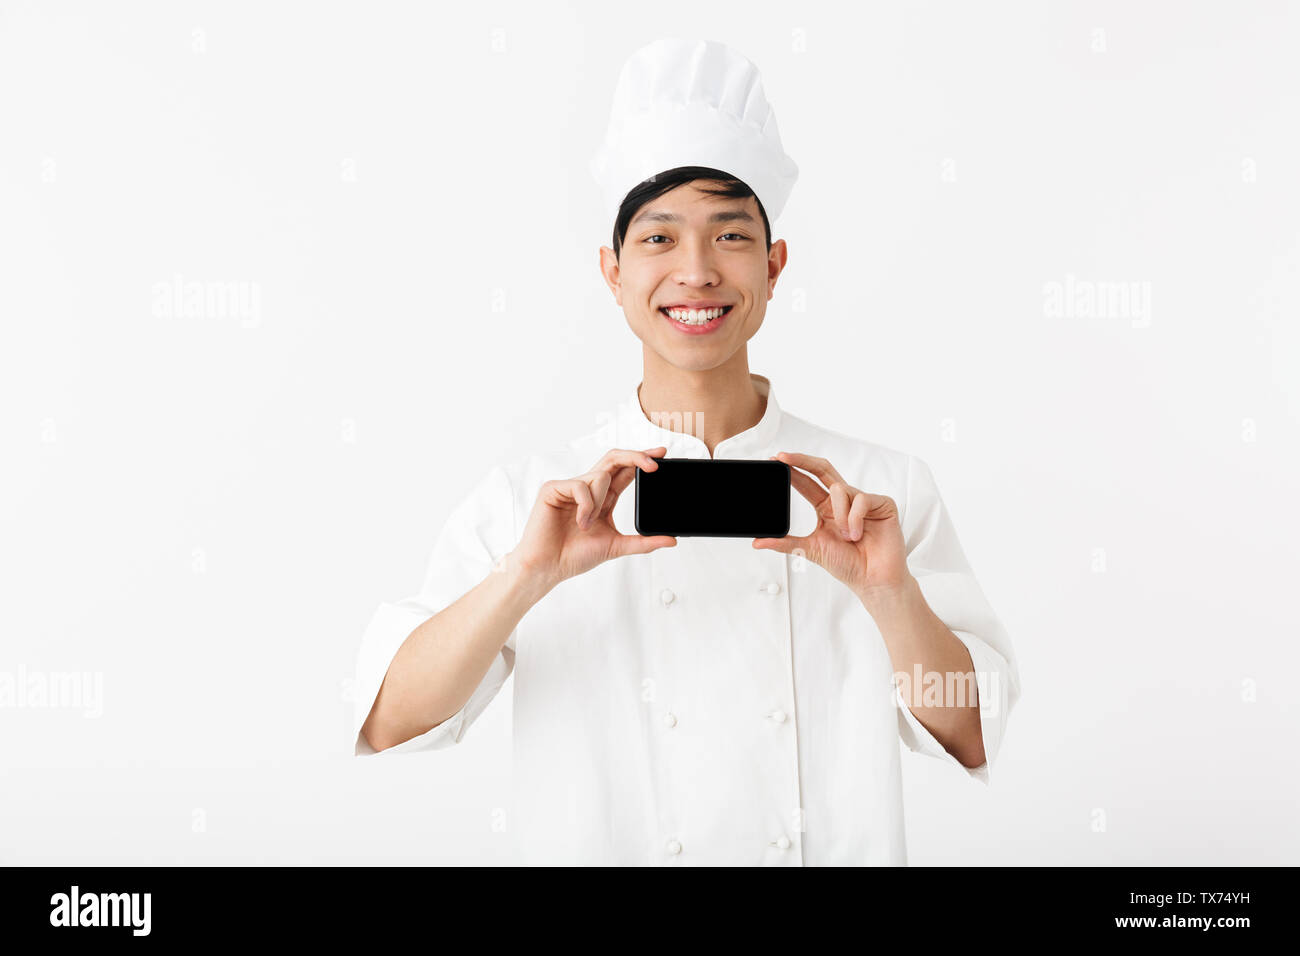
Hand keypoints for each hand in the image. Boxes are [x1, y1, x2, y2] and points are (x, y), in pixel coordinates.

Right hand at [511, 446, 676, 591]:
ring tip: (587, 524)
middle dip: (636, 456)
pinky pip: (580, 485)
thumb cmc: (575, 556)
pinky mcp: (554, 488)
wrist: (549, 567)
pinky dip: (585, 506)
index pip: (625, 471)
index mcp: (602, 498)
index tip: (662, 455)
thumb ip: (644, 542)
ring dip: (599, 502)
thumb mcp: (616, 546)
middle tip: (654, 462)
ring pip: (600, 475)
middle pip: (615, 459)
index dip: (642, 460)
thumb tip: (671, 540)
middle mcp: (588, 488)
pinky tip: (579, 522)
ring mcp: (570, 487)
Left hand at [752, 451, 911, 601]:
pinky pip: (862, 499)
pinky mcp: (882, 504)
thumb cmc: (848, 565)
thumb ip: (785, 543)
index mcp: (826, 508)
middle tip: (784, 458)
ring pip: (841, 489)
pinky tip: (858, 534)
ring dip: (839, 514)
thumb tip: (757, 542)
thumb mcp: (810, 550)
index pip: (807, 482)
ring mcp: (863, 501)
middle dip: (803, 461)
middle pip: (823, 470)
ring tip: (846, 536)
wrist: (873, 581)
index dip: (793, 471)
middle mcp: (843, 501)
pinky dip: (856, 518)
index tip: (775, 461)